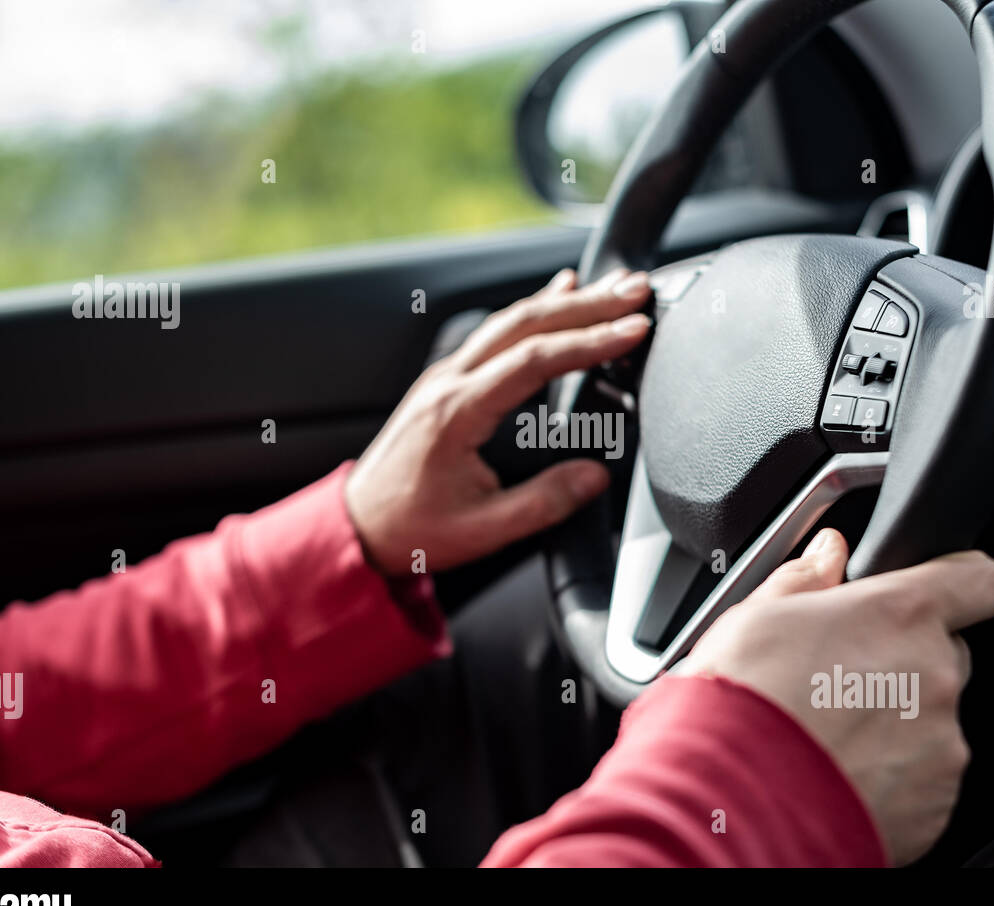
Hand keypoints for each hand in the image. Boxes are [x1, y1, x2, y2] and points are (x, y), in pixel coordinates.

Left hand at [345, 267, 651, 574]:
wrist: (358, 526)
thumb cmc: (412, 528)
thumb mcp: (484, 529)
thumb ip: (545, 502)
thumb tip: (596, 476)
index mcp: (458, 412)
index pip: (535, 359)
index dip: (590, 341)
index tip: (633, 329)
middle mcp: (448, 381)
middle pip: (525, 323)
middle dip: (587, 304)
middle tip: (636, 291)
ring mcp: (445, 375)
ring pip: (511, 320)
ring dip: (565, 302)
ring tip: (613, 288)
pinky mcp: (448, 380)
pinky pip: (497, 332)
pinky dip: (536, 310)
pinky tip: (560, 294)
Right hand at [683, 528, 993, 864]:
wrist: (733, 801)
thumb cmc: (740, 705)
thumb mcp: (755, 616)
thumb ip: (806, 578)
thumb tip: (827, 553)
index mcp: (901, 614)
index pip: (979, 581)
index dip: (962, 585)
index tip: (944, 593)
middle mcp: (934, 676)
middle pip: (945, 656)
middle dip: (903, 664)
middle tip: (838, 681)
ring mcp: (940, 744)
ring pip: (931, 723)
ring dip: (893, 725)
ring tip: (825, 738)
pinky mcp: (934, 804)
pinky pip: (924, 781)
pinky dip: (891, 779)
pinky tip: (836, 775)